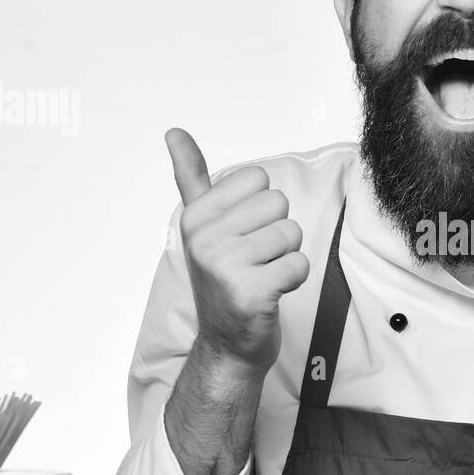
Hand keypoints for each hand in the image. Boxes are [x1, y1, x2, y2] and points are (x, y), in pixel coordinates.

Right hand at [165, 128, 309, 375]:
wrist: (227, 342)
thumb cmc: (223, 278)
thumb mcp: (202, 225)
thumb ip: (192, 177)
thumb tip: (174, 131)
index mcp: (195, 216)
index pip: (258, 178)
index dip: (260, 207)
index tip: (241, 235)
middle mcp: (204, 240)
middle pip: (278, 203)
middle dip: (277, 232)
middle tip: (255, 260)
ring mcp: (225, 268)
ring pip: (291, 233)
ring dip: (285, 256)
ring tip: (262, 275)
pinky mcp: (251, 294)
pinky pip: (299, 264)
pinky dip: (294, 279)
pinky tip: (271, 292)